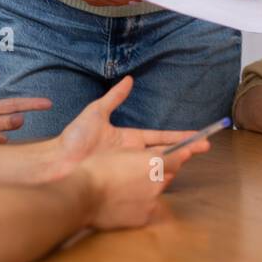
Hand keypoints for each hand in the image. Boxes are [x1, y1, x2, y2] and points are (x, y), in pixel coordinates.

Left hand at [48, 76, 211, 178]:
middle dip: (186, 150)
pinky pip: (147, 180)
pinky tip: (172, 176)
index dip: (180, 137)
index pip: (162, 137)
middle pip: (166, 153)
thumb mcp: (96, 113)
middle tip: (204, 146)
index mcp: (130, 138)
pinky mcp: (124, 181)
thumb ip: (115, 98)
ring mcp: (129, 169)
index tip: (198, 135)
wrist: (57, 162)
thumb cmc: (73, 138)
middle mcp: (133, 154)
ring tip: (192, 156)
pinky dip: (161, 177)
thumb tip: (128, 79)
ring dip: (177, 162)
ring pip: (160, 167)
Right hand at [76, 143, 200, 229]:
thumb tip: (160, 158)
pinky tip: (122, 202)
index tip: (189, 152)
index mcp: (154, 162)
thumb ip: (144, 155)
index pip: (178, 158)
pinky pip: (147, 209)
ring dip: (147, 190)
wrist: (82, 195)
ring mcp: (152, 202)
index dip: (182, 155)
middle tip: (138, 173)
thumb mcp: (122, 151)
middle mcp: (158, 182)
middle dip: (159, 173)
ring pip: (156, 193)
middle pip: (167, 176)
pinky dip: (139, 205)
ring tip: (124, 188)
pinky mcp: (143, 218)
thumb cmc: (97, 169)